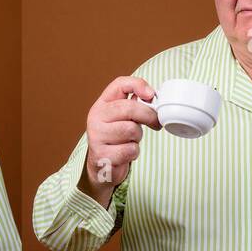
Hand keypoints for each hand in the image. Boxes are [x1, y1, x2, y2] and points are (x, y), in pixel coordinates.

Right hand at [78, 76, 160, 207]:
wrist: (101, 166)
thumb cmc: (116, 138)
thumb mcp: (121, 117)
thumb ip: (134, 104)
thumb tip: (152, 96)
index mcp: (102, 104)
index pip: (119, 84)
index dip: (138, 85)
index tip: (151, 95)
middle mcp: (96, 116)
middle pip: (129, 108)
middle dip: (148, 116)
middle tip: (155, 123)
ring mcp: (97, 136)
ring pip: (131, 130)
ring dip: (137, 137)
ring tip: (131, 140)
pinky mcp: (102, 155)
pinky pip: (130, 150)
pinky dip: (134, 152)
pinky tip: (126, 153)